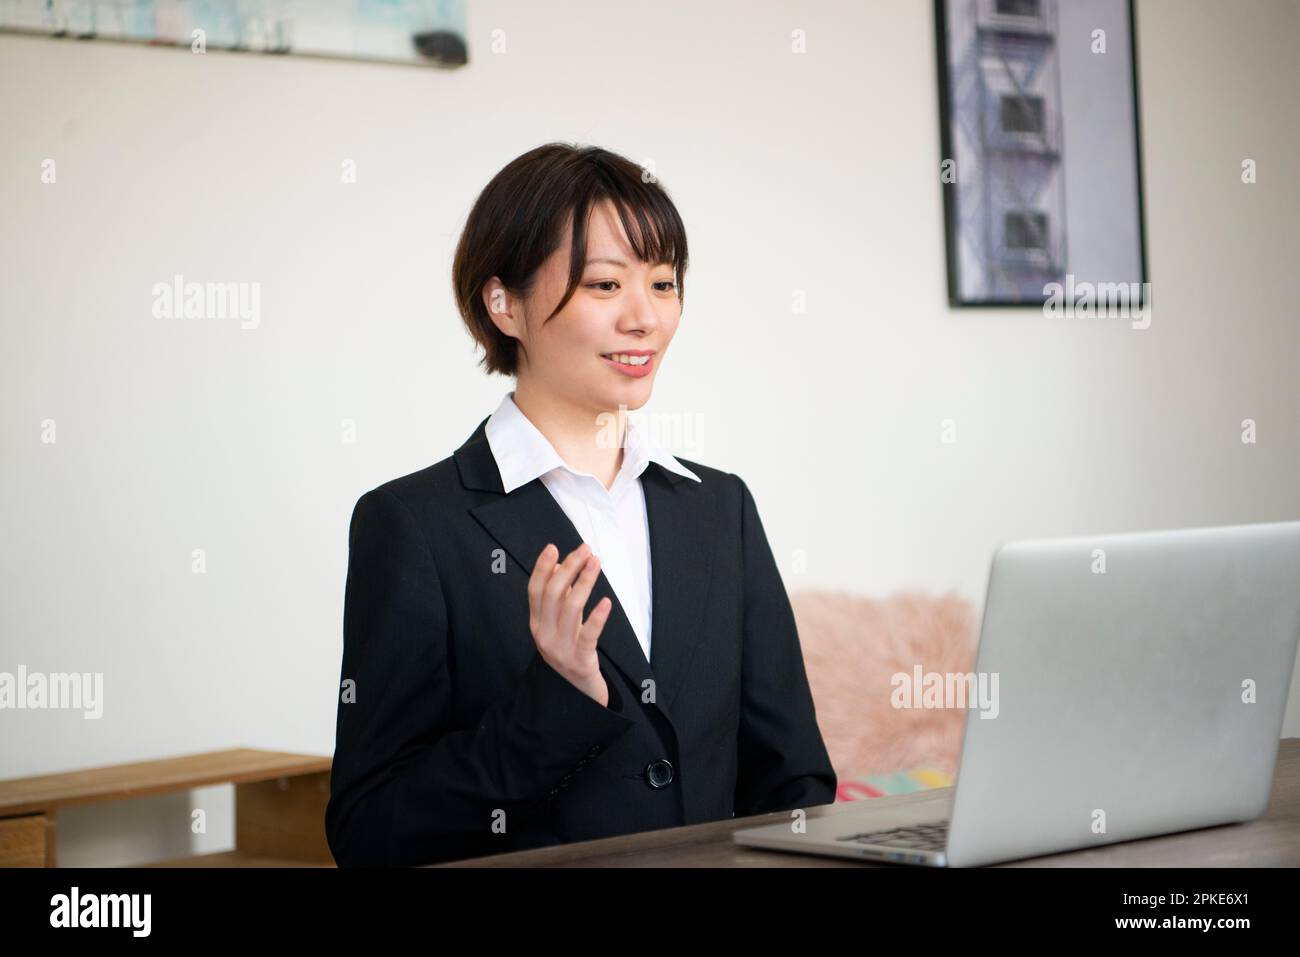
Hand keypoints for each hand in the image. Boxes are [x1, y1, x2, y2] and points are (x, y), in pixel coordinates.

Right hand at [527, 542, 613, 706]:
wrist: (577, 693)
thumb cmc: (570, 650)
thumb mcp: (559, 624)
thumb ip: (557, 597)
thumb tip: (557, 565)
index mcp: (537, 624)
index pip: (534, 590)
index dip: (542, 567)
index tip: (553, 547)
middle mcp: (544, 635)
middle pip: (552, 594)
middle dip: (568, 568)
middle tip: (584, 549)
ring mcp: (561, 649)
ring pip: (570, 608)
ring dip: (584, 582)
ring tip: (595, 564)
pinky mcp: (580, 660)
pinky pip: (588, 634)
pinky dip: (598, 617)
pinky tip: (606, 602)